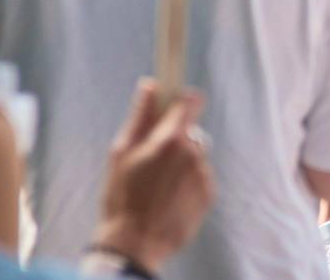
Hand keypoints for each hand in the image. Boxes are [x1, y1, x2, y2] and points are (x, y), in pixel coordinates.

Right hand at [90, 80, 214, 273]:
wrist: (135, 244)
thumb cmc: (121, 197)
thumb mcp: (121, 153)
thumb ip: (140, 116)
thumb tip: (150, 86)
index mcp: (171, 139)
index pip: (191, 102)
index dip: (182, 101)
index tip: (173, 104)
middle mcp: (193, 153)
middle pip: (191, 132)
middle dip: (175, 140)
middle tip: (152, 162)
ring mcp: (203, 174)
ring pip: (195, 157)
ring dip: (181, 164)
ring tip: (157, 187)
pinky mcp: (209, 195)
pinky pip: (199, 179)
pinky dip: (187, 184)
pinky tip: (167, 199)